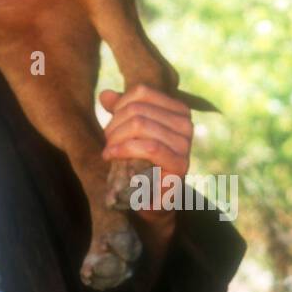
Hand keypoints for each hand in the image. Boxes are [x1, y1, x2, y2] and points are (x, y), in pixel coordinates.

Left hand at [99, 85, 192, 228]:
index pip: (142, 92)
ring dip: (116, 138)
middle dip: (114, 125)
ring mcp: (186, 144)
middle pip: (137, 109)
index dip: (119, 106)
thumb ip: (119, 110)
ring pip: (141, 125)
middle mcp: (186, 123)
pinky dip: (124, 150)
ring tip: (109, 151)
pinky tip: (111, 156)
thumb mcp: (128, 131)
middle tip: (107, 142)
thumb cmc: (140, 161)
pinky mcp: (180, 165)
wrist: (151, 199)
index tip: (112, 124)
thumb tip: (105, 94)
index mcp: (177, 109)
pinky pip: (149, 147)